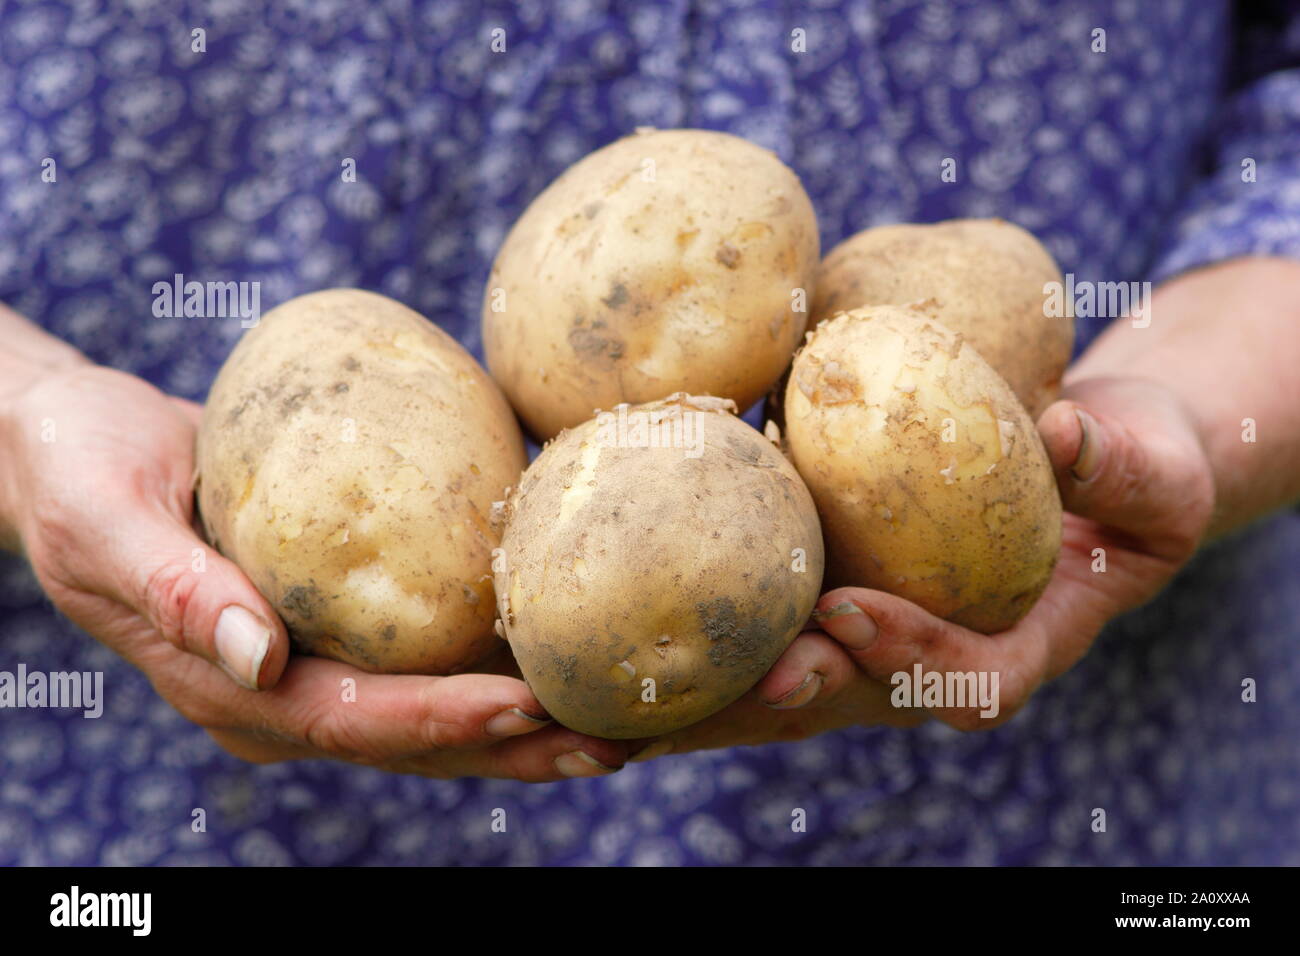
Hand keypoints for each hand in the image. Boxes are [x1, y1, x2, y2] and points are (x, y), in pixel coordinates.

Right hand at [0, 364, 627, 780]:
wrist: (77, 451)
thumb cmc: (80, 470)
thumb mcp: (105, 515)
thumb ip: (176, 589)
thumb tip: (262, 655)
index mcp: (231, 688)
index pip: (352, 720)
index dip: (440, 720)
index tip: (527, 705)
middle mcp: (285, 694)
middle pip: (415, 738)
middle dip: (514, 744)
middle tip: (614, 740)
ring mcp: (316, 667)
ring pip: (435, 706)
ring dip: (526, 717)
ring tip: (621, 712)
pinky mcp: (341, 626)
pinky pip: (428, 650)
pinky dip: (499, 653)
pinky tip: (569, 636)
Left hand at [631, 375, 1214, 757]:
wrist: (1075, 466)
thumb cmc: (1127, 472)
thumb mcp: (1151, 466)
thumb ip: (1121, 461)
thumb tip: (1066, 433)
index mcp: (1001, 649)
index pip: (956, 676)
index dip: (903, 654)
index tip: (848, 613)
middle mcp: (906, 662)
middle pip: (823, 699)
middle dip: (749, 697)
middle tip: (675, 686)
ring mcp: (843, 638)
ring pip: (752, 681)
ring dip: (670, 689)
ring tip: (576, 686)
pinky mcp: (795, 597)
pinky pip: (723, 616)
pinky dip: (653, 619)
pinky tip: (567, 594)